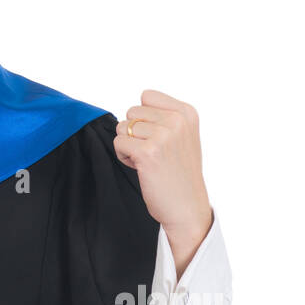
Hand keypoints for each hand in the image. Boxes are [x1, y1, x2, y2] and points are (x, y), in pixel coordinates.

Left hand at [112, 89, 211, 238]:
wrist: (187, 207)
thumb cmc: (180, 173)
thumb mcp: (183, 136)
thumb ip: (163, 117)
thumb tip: (133, 108)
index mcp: (186, 112)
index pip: (146, 96)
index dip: (144, 118)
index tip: (159, 138)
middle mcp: (177, 121)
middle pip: (131, 112)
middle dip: (135, 133)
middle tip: (153, 153)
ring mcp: (163, 135)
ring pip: (122, 128)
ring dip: (129, 146)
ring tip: (148, 161)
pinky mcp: (148, 152)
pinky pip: (118, 143)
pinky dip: (124, 157)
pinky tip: (142, 168)